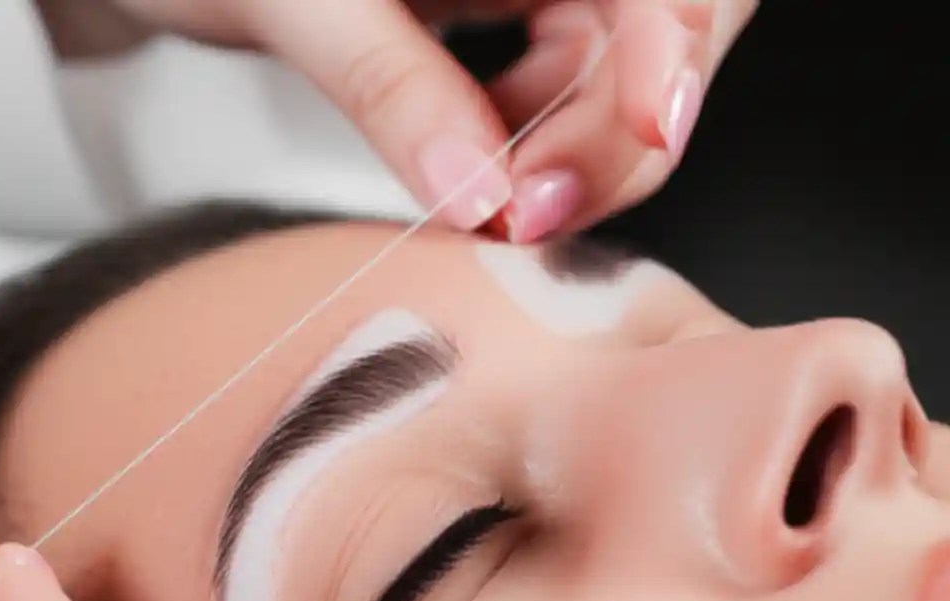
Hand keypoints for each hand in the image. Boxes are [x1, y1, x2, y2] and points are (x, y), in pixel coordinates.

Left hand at [104, 0, 757, 240]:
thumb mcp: (291, 2)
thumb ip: (390, 86)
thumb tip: (478, 193)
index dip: (673, 41)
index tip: (652, 130)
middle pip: (661, 24)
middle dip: (618, 130)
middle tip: (531, 214)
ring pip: (621, 68)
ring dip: (576, 156)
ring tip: (497, 210)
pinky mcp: (517, 10)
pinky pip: (567, 86)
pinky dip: (538, 146)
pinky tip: (479, 169)